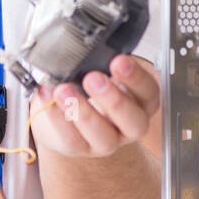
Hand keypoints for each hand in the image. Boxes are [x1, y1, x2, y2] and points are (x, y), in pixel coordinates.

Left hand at [29, 54, 158, 158]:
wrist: (64, 112)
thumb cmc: (86, 88)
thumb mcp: (98, 69)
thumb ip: (97, 62)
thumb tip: (82, 48)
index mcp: (140, 101)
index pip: (149, 92)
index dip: (136, 78)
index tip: (119, 61)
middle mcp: (128, 125)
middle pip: (133, 121)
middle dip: (113, 99)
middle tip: (93, 79)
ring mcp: (107, 142)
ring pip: (104, 137)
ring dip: (84, 113)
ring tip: (64, 91)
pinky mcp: (81, 149)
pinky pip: (72, 140)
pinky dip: (58, 119)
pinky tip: (49, 100)